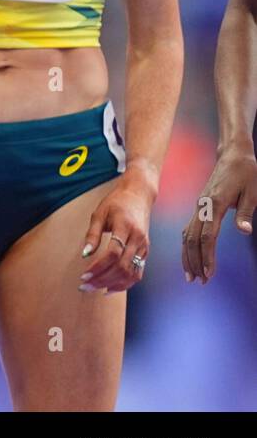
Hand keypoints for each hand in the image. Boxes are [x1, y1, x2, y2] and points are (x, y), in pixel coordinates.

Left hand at [79, 173, 154, 292]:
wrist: (139, 196)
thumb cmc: (116, 203)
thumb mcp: (99, 214)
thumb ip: (92, 234)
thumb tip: (85, 254)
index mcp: (125, 226)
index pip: (113, 253)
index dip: (98, 267)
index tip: (84, 275)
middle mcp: (138, 239)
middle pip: (122, 266)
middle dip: (102, 279)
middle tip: (85, 286)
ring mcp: (144, 247)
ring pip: (131, 272)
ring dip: (113, 284)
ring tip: (94, 289)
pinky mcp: (146, 252)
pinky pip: (138, 272)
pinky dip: (125, 283)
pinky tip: (110, 288)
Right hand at [182, 144, 256, 283]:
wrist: (234, 155)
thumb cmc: (247, 173)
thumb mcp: (252, 192)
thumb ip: (246, 213)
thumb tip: (244, 232)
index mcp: (215, 204)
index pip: (208, 235)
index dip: (208, 256)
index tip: (210, 273)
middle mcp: (202, 206)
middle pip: (192, 238)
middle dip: (194, 261)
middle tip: (199, 281)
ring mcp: (199, 206)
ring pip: (187, 234)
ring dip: (188, 255)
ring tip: (191, 275)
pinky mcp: (200, 206)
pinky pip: (188, 228)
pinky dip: (187, 245)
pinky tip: (189, 256)